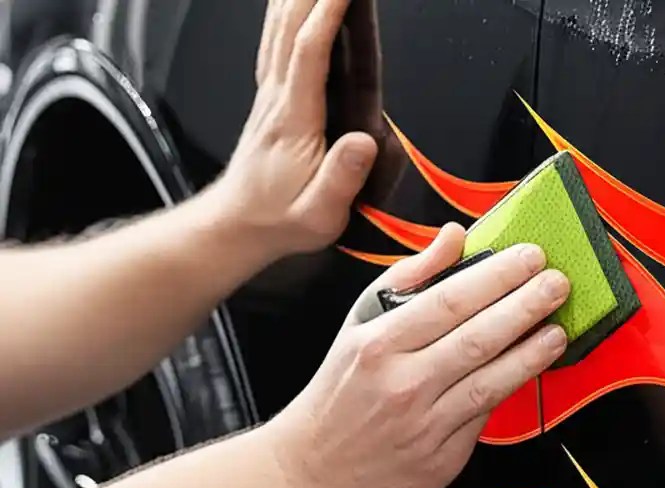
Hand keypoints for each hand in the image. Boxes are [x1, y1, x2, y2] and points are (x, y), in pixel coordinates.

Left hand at [204, 0, 378, 259]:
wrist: (237, 226)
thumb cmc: (282, 220)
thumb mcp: (320, 213)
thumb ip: (342, 177)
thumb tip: (365, 141)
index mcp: (295, 119)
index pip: (309, 52)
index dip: (327, 14)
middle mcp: (278, 97)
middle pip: (290, 27)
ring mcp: (270, 94)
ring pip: (278, 29)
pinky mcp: (271, 98)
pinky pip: (275, 42)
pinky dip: (283, 13)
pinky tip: (288, 1)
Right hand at [260, 224, 569, 487]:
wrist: (312, 471)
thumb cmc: (340, 391)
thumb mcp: (360, 322)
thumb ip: (411, 277)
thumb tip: (454, 237)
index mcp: (380, 343)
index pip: (450, 301)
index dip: (497, 277)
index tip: (530, 257)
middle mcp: (403, 383)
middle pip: (478, 338)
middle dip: (526, 306)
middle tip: (558, 283)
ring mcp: (424, 425)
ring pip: (490, 382)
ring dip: (531, 353)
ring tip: (558, 329)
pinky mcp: (441, 460)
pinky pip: (483, 418)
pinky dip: (509, 390)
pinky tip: (531, 368)